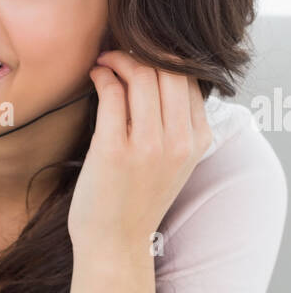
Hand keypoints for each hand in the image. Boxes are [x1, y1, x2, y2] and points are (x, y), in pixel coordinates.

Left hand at [67, 51, 212, 257]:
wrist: (115, 244)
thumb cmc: (136, 200)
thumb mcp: (173, 162)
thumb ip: (176, 125)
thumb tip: (160, 76)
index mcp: (197, 140)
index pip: (190, 78)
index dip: (165, 57)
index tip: (143, 52)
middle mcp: (178, 141)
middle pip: (169, 70)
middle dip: (143, 50)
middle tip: (120, 48)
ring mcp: (148, 146)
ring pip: (142, 75)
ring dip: (119, 58)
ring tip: (105, 60)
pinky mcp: (115, 150)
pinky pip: (113, 93)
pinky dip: (103, 75)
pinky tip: (96, 76)